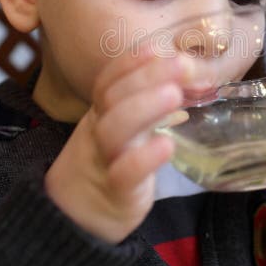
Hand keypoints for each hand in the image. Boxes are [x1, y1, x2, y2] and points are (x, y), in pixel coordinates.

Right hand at [44, 45, 192, 243]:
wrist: (74, 220)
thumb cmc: (109, 165)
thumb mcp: (125, 131)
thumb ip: (151, 106)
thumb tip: (191, 80)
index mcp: (102, 113)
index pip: (109, 80)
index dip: (130, 62)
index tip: (159, 46)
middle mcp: (98, 131)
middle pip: (112, 97)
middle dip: (146, 76)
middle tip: (182, 64)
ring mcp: (103, 161)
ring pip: (115, 131)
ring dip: (145, 108)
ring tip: (175, 95)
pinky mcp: (115, 193)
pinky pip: (123, 174)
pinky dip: (144, 158)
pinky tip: (168, 146)